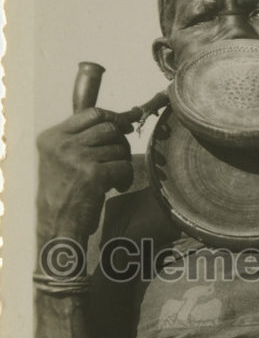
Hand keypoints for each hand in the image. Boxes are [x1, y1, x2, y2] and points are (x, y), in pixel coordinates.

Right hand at [36, 108, 133, 243]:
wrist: (57, 224)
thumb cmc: (62, 193)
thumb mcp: (60, 159)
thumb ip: (79, 138)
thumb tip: (119, 120)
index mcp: (52, 137)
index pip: (91, 113)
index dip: (114, 117)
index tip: (127, 123)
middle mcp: (62, 144)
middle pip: (109, 128)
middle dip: (122, 142)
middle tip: (121, 157)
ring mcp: (78, 158)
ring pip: (119, 148)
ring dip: (123, 162)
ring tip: (115, 178)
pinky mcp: (94, 174)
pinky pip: (124, 166)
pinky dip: (126, 178)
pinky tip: (117, 187)